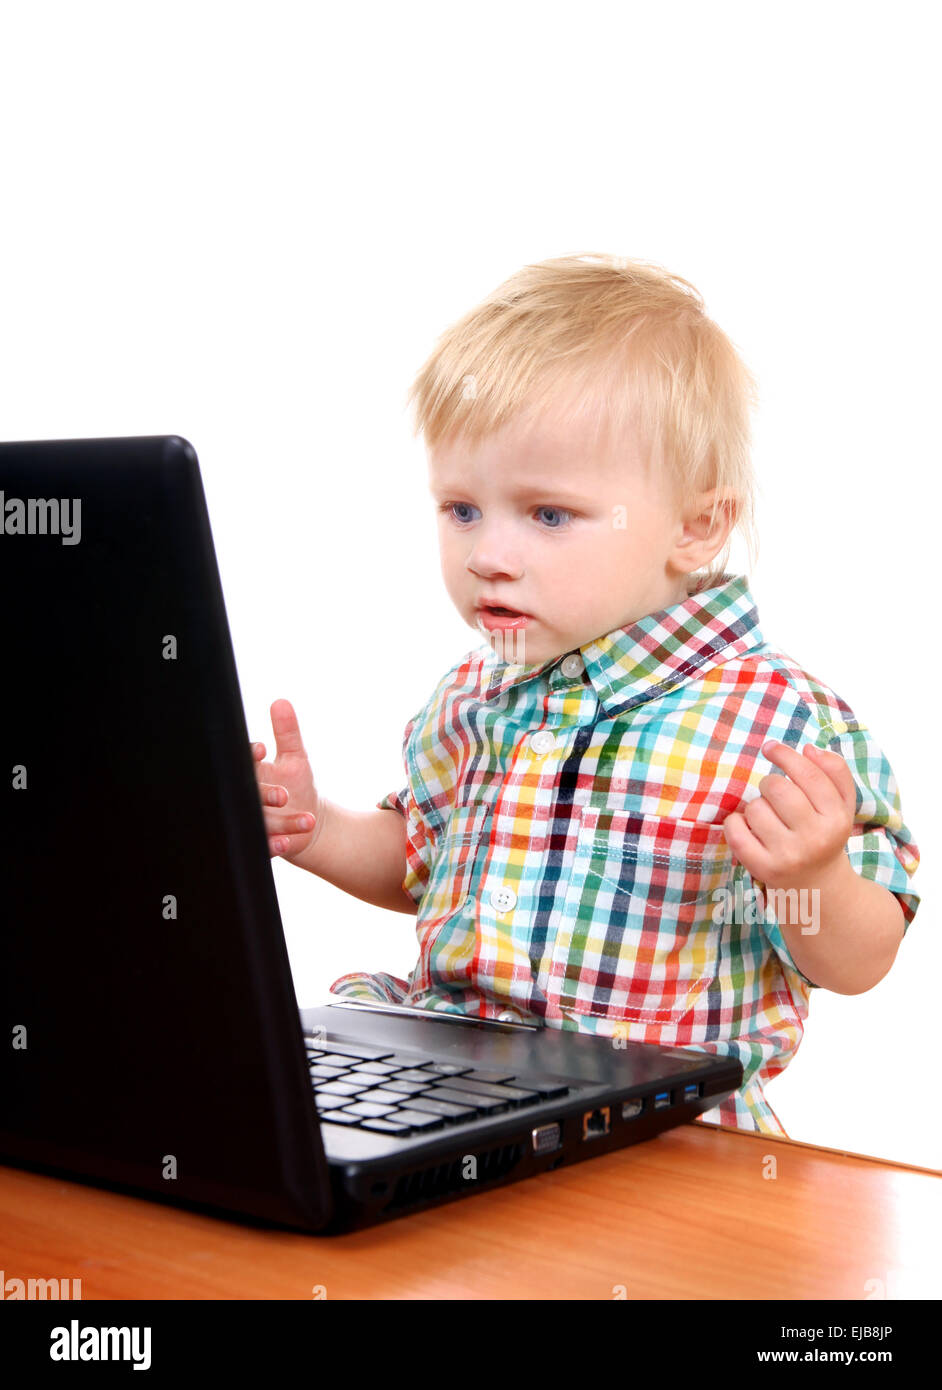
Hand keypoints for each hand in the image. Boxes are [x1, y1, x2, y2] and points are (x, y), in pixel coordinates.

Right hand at [251, 699, 322, 860]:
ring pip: (258, 821)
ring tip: (307, 821)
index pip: (242, 761)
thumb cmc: (296, 786)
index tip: (262, 751)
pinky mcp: (259, 843)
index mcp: (249, 772)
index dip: (249, 757)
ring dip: (280, 823)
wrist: (308, 824)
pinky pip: (261, 846)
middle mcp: (245, 797)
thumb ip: (287, 732)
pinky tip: (288, 842)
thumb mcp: (295, 757)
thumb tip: (281, 702)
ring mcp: (251, 821)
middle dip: (264, 794)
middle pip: (246, 794)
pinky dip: (274, 845)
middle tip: (284, 796)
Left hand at [722, 740, 856, 889]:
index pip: (809, 774)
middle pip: (777, 787)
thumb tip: (808, 749)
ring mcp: (788, 856)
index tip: (770, 748)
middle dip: (770, 783)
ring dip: (756, 806)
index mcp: (837, 818)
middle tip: (775, 795)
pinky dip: (735, 823)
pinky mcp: (763, 868)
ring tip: (769, 819)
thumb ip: (834, 771)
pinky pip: (735, 830)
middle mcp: (815, 838)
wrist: (817, 886)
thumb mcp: (842, 804)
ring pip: (755, 807)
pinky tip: (749, 829)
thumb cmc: (825, 834)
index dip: (785, 755)